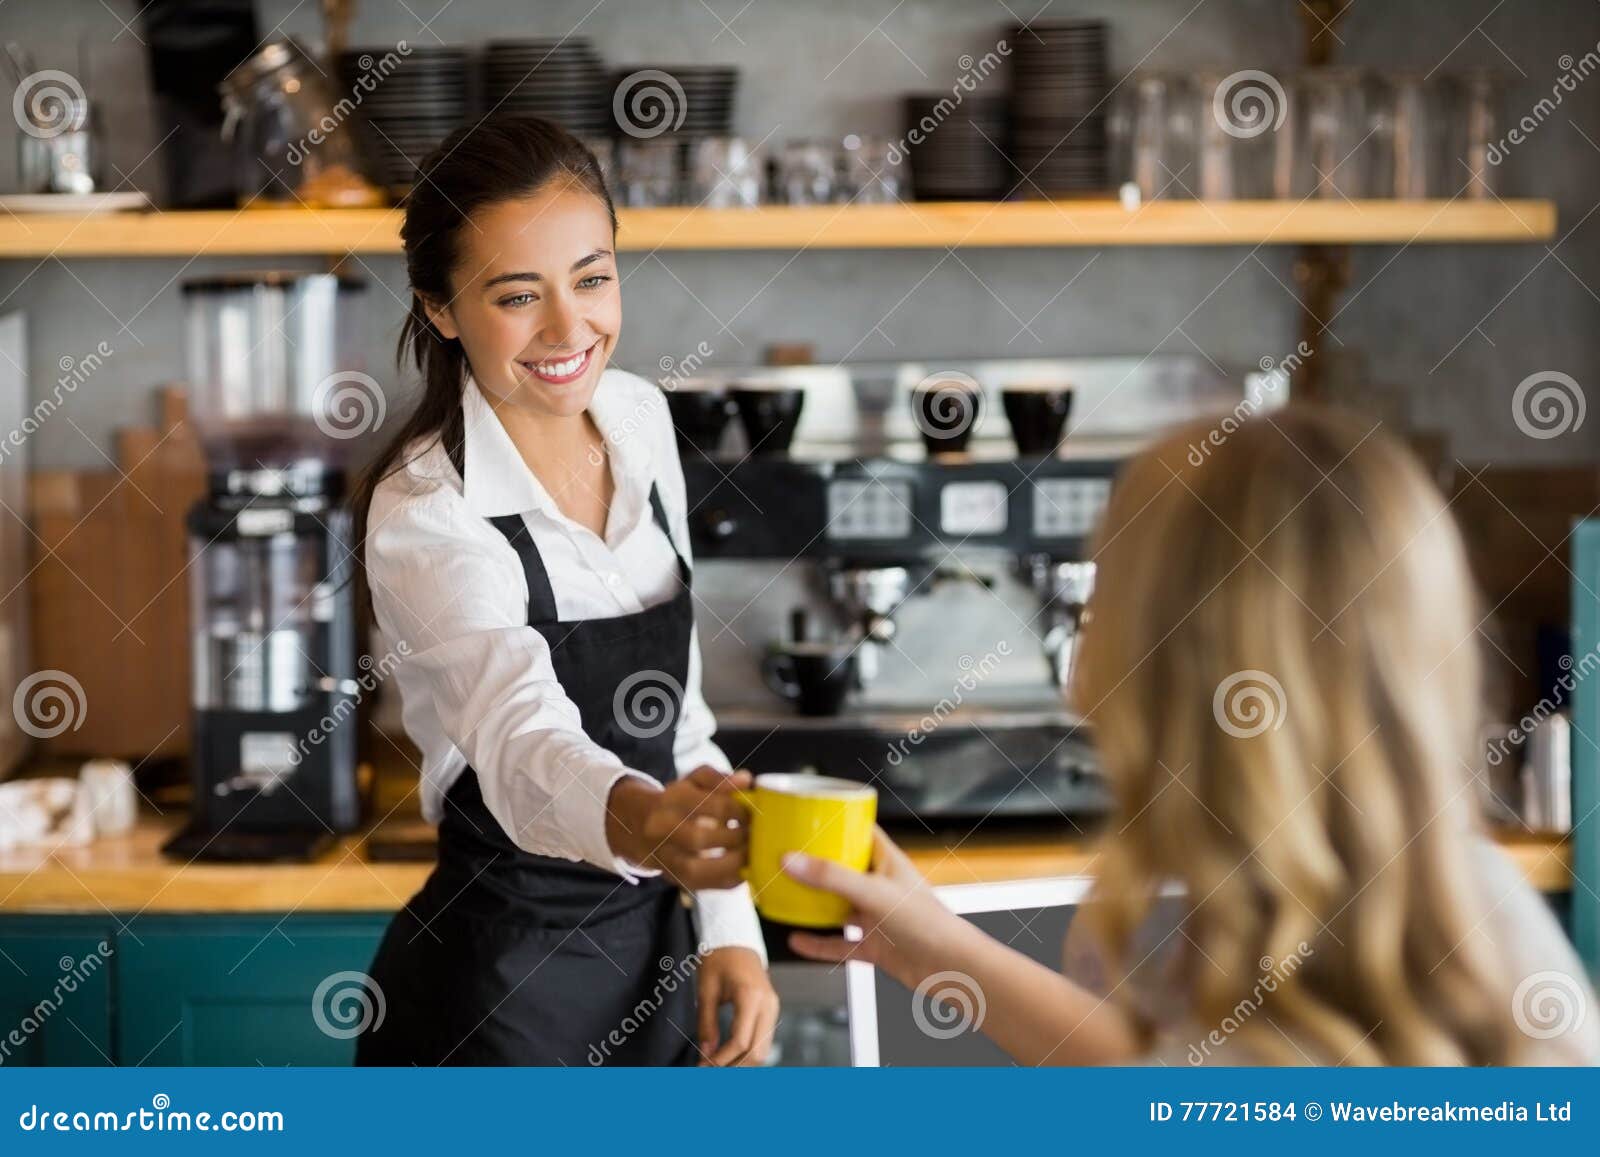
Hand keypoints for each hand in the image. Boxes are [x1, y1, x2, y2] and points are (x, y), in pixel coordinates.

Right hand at [605, 766, 749, 889]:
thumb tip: (746, 779)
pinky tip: (743, 869)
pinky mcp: (671, 877)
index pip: (712, 806)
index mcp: (671, 799)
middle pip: (699, 839)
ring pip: (694, 869)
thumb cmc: (675, 801)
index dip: (740, 811)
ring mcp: (662, 856)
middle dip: (735, 839)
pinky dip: (726, 880)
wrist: (635, 825)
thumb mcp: (692, 781)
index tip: (753, 813)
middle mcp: (661, 829)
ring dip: (730, 864)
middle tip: (755, 835)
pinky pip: (700, 885)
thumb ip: (719, 778)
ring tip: (751, 853)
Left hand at [696, 946, 778, 1065]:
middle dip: (734, 1068)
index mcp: (751, 997)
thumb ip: (706, 1024)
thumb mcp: (706, 990)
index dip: (721, 1060)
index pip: (740, 1041)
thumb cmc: (719, 959)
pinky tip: (730, 1058)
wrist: (736, 940)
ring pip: (763, 1050)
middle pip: (757, 1052)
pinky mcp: (771, 1010)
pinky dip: (747, 1053)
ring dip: (741, 1064)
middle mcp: (768, 1005)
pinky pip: (763, 1040)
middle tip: (710, 1074)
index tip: (702, 1067)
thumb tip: (706, 1054)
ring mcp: (773, 1008)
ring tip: (718, 1069)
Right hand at [783, 827, 970, 991]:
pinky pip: (839, 943)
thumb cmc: (929, 924)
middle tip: (786, 858)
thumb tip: (793, 860)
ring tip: (785, 896)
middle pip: (842, 870)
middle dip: (815, 866)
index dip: (835, 824)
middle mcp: (880, 887)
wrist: (952, 969)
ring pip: (838, 907)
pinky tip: (798, 940)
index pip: (859, 832)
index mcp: (887, 862)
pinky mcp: (874, 945)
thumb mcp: (873, 893)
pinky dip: (818, 942)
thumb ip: (831, 878)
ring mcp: (877, 917)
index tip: (806, 818)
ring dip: (814, 904)